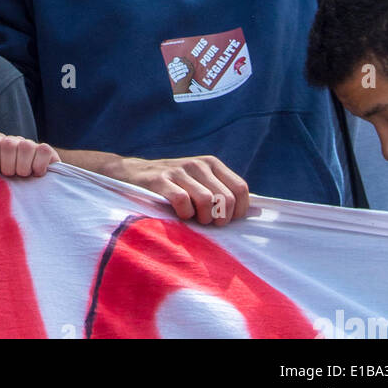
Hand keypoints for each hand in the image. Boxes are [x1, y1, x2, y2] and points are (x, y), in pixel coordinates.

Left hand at [0, 123, 58, 177]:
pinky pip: (44, 150)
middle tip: (9, 175)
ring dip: (23, 167)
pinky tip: (36, 173)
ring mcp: (30, 146)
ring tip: (22, 176)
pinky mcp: (47, 153)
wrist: (22, 204)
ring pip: (26, 146)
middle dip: (7, 166)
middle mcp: (13, 141)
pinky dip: (39, 165)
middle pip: (8, 144)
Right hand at [112, 154, 249, 224]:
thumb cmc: (173, 187)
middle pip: (226, 200)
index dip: (238, 212)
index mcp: (212, 164)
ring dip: (201, 219)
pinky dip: (183, 215)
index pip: (241, 189)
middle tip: (206, 223)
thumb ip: (222, 192)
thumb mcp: (199, 182)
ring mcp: (179, 170)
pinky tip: (177, 214)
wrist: (132, 174)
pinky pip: (183, 203)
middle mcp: (198, 164)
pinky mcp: (161, 180)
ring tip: (193, 219)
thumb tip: (255, 213)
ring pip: (207, 202)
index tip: (225, 221)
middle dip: (219, 219)